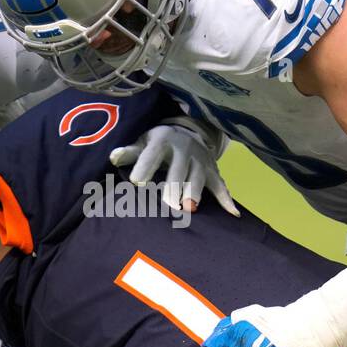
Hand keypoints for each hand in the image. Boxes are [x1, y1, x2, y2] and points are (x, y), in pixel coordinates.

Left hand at [110, 121, 237, 215]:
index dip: (145, 166)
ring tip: (190, 209)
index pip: (153, 154)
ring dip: (195, 193)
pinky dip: (227, 199)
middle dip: (174, 186)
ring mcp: (200, 161)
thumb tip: (113, 158)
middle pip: (179, 170)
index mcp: (163, 141)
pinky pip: (221, 186)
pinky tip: (233, 214)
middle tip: (168, 203)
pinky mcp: (213, 171)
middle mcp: (184, 149)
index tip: (136, 182)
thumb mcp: (143, 142)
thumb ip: (129, 152)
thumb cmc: (158, 143)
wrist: (189, 131)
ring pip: (199, 178)